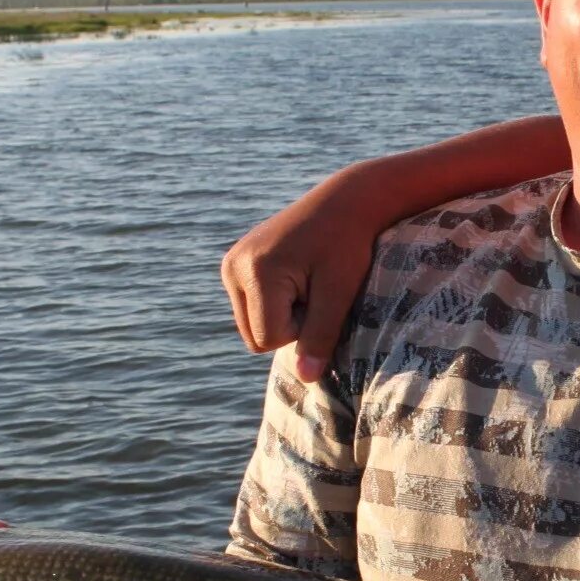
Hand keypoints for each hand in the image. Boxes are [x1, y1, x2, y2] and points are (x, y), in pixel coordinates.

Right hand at [221, 174, 375, 383]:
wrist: (345, 202)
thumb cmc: (349, 244)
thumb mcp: (339, 292)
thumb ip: (320, 336)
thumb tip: (305, 378)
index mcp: (256, 272)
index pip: (269, 339)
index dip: (302, 330)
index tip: (322, 296)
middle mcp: (234, 267)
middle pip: (255, 338)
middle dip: (288, 326)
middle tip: (315, 291)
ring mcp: (230, 264)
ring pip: (251, 327)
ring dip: (281, 317)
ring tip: (306, 283)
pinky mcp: (234, 264)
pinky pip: (250, 309)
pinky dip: (274, 305)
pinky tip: (295, 277)